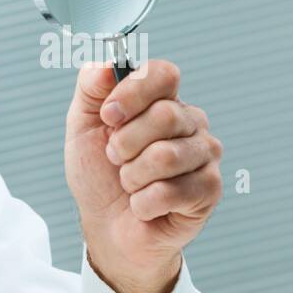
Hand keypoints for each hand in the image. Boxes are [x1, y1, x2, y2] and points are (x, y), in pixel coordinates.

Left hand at [64, 59, 222, 292]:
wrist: (107, 228)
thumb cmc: (99, 176)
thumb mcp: (82, 127)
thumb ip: (91, 89)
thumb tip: (105, 64)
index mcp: (163, 100)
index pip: (164, 74)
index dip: (133, 92)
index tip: (108, 116)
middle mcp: (191, 122)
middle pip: (165, 115)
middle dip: (124, 144)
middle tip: (116, 160)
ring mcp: (205, 155)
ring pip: (166, 156)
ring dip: (132, 176)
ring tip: (130, 184)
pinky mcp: (210, 190)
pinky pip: (170, 191)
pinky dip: (143, 203)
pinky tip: (144, 207)